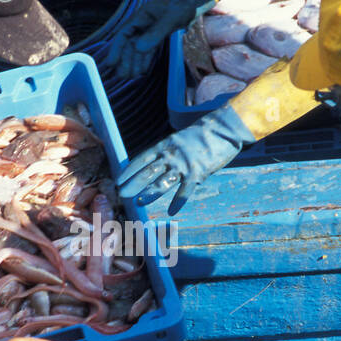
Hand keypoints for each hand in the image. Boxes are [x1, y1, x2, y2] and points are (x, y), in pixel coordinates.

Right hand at [106, 0, 211, 81]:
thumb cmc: (182, 3)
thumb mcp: (170, 18)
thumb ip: (155, 34)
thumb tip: (139, 49)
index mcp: (140, 17)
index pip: (123, 35)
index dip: (116, 49)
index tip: (111, 63)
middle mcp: (143, 23)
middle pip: (129, 44)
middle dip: (125, 59)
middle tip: (123, 76)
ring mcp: (151, 29)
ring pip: (139, 48)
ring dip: (134, 62)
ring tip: (131, 76)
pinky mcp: (160, 33)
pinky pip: (149, 48)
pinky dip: (145, 59)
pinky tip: (143, 69)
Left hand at [117, 104, 257, 214]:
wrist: (222, 129)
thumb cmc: (199, 137)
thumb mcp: (178, 141)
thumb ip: (167, 154)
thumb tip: (154, 167)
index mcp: (164, 146)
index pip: (141, 159)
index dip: (129, 171)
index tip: (118, 180)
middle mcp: (170, 155)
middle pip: (147, 172)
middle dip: (133, 184)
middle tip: (121, 194)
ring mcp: (183, 164)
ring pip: (162, 182)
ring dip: (149, 193)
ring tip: (138, 202)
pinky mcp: (197, 173)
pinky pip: (185, 190)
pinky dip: (178, 201)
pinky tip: (171, 211)